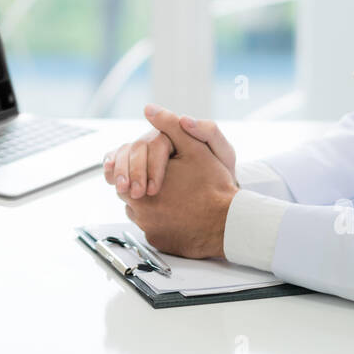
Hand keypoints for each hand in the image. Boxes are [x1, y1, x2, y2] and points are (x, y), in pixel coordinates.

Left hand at [116, 109, 238, 259]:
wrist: (230, 223)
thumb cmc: (213, 186)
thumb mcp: (194, 147)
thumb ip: (169, 126)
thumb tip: (150, 110)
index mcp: (141, 187)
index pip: (122, 175)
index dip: (136, 168)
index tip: (150, 168)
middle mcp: (140, 212)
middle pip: (129, 195)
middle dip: (141, 185)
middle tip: (162, 180)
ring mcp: (149, 230)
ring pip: (140, 213)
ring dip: (150, 204)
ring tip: (173, 196)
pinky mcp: (160, 244)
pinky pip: (153, 230)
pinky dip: (161, 222)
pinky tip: (178, 214)